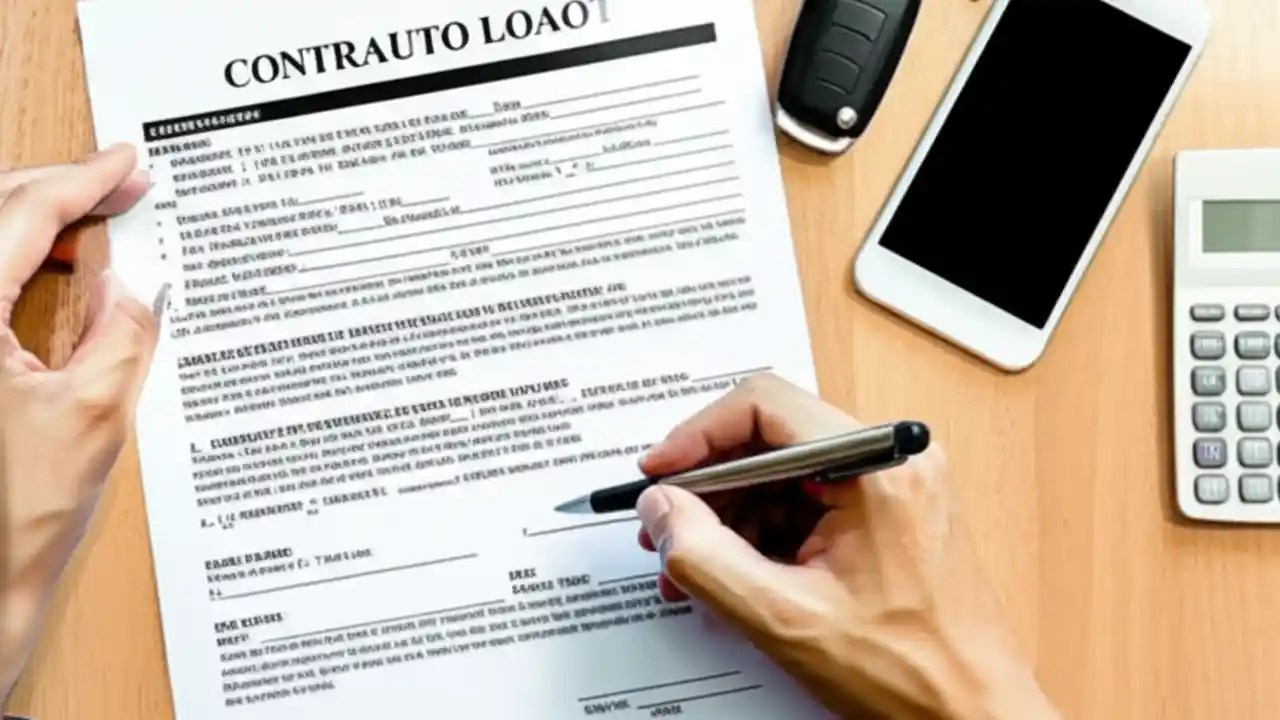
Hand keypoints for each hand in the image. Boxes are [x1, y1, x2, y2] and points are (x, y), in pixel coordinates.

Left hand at [0, 143, 161, 698]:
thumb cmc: (12, 516)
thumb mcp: (94, 413)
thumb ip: (123, 332)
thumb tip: (136, 285)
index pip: (22, 216)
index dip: (82, 181)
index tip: (124, 162)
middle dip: (57, 188)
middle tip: (119, 182)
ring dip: (38, 224)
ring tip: (99, 221)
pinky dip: (22, 263)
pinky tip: (61, 271)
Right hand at [634, 374, 1059, 719]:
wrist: (971, 715)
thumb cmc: (914, 672)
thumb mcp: (784, 616)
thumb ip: (706, 557)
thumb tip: (662, 510)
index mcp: (878, 465)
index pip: (765, 406)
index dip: (697, 436)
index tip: (661, 471)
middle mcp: (893, 459)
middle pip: (770, 438)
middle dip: (709, 486)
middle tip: (669, 527)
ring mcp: (893, 484)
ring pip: (782, 473)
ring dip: (731, 515)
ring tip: (698, 566)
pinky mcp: (887, 512)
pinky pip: (806, 501)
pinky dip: (764, 533)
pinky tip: (738, 573)